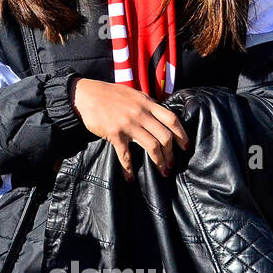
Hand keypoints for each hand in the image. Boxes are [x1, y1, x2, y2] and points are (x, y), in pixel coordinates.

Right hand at [70, 78, 189, 180]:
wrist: (86, 96)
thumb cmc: (109, 94)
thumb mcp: (134, 94)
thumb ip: (148, 105)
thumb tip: (161, 116)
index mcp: (148, 103)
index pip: (172, 119)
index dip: (182, 134)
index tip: (185, 147)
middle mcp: (141, 113)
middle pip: (165, 136)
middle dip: (171, 154)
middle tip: (171, 164)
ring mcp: (128, 124)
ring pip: (152, 146)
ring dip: (159, 162)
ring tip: (162, 171)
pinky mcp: (115, 133)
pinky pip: (126, 155)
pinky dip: (129, 168)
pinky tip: (130, 177)